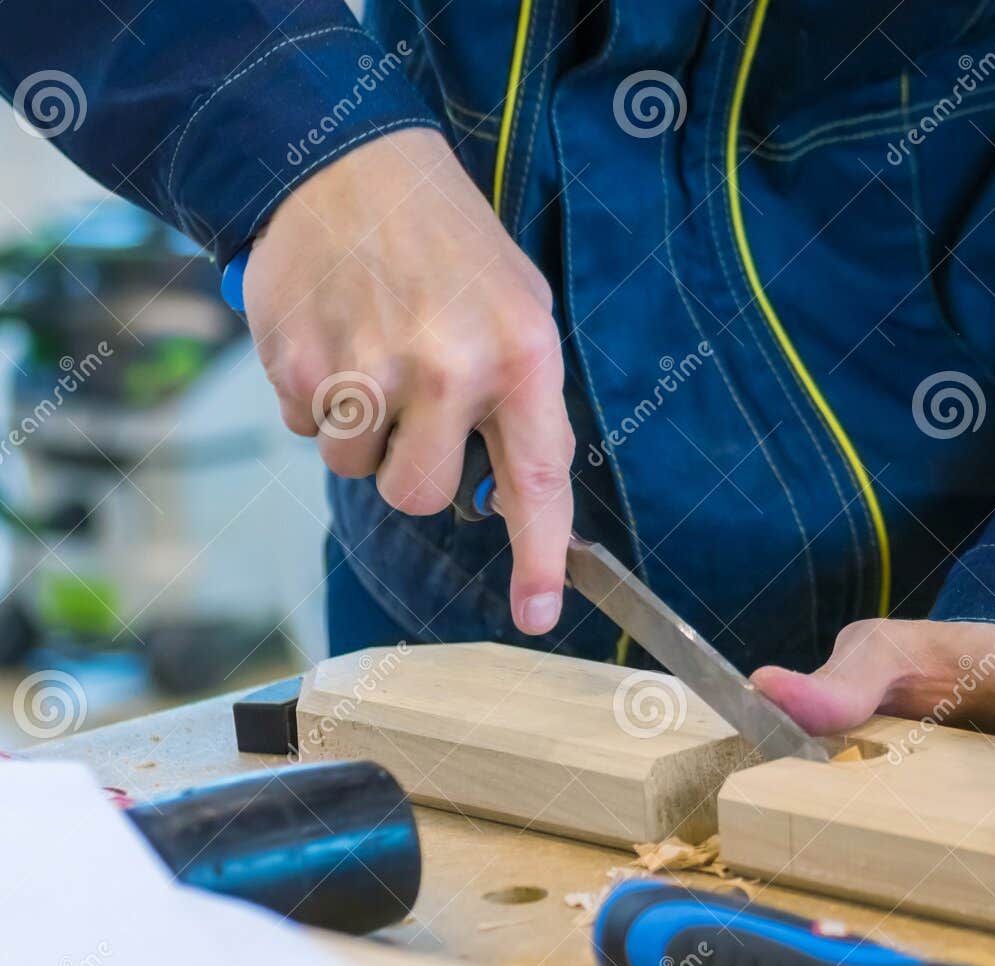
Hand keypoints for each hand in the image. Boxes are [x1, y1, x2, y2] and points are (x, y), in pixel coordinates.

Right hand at [243, 127, 570, 634]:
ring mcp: (366, 364)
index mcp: (520, 354)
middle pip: (418, 494)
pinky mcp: (297, 360)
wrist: (350, 165)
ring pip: (354, 467)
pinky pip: (303, 428)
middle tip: (413, 411)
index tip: (536, 614)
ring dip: (361, 430)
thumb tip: (510, 503)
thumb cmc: (449, 248)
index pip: (538, 481)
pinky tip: (334, 336)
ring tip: (373, 352)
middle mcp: (447, 365)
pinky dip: (315, 399)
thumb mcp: (519, 309)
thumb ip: (520, 405)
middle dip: (411, 470)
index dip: (539, 557)